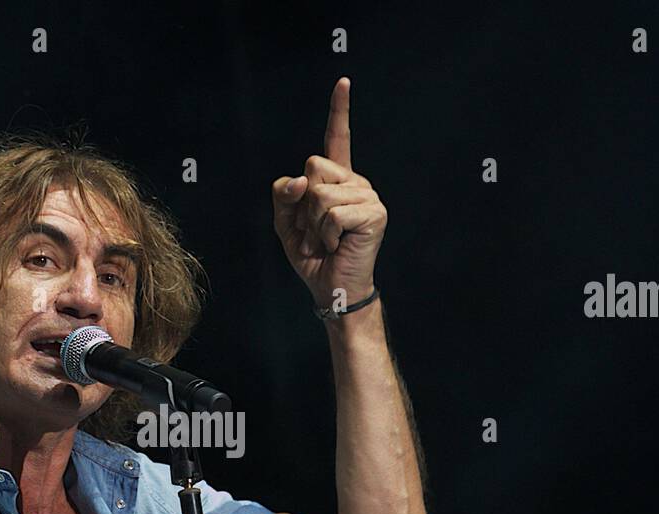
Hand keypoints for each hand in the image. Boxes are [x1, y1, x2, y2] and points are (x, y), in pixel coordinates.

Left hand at [271, 77, 385, 309]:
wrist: (331, 287)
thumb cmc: (312, 255)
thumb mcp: (286, 222)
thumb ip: (284, 194)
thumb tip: (300, 179)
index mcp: (337, 180)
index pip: (337, 139)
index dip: (339, 110)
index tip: (343, 81)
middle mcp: (356, 182)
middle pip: (313, 167)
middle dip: (303, 203)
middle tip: (315, 229)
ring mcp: (368, 196)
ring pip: (320, 193)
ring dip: (314, 224)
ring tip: (327, 240)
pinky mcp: (374, 213)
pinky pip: (333, 213)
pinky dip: (326, 234)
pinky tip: (337, 244)